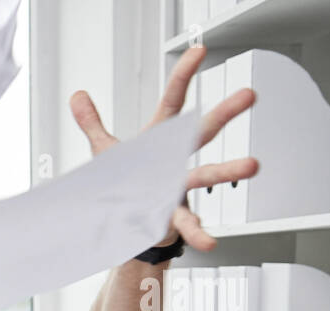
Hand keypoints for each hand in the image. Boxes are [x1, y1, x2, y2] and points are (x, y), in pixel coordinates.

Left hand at [69, 45, 258, 252]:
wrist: (124, 224)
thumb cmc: (122, 185)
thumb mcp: (105, 152)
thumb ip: (93, 123)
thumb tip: (77, 96)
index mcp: (159, 140)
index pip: (173, 101)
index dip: (183, 76)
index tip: (199, 51)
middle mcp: (174, 161)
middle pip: (200, 132)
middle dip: (223, 114)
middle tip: (249, 95)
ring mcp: (176, 187)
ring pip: (204, 175)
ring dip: (227, 170)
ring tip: (252, 165)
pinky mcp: (171, 215)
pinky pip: (186, 223)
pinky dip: (197, 232)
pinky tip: (209, 240)